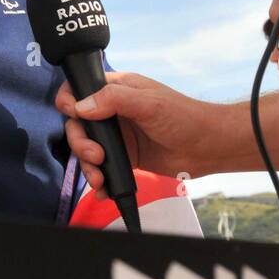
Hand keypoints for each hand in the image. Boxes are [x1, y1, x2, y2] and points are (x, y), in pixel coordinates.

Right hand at [55, 71, 217, 197]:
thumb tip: (80, 107)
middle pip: (78, 125)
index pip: (79, 89)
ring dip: (87, 165)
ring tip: (100, 178)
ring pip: (86, 149)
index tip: (75, 115)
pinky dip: (99, 180)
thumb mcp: (149, 103)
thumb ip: (113, 100)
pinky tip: (104, 188)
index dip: (70, 101)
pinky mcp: (125, 157)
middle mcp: (113, 112)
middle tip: (96, 156)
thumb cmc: (185, 117)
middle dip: (80, 142)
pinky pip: (102, 168)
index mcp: (117, 89)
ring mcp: (118, 136)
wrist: (209, 147)